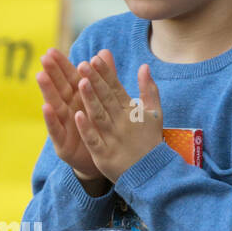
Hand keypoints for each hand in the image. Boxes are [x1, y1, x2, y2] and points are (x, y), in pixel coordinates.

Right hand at [36, 48, 105, 186]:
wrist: (104, 159)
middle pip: (59, 88)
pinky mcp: (62, 143)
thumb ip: (105, 77)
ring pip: (55, 105)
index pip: (69, 78)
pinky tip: (45, 107)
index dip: (61, 65)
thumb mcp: (105, 101)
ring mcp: (64, 125)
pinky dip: (51, 119)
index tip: (52, 50)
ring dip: (48, 91)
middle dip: (52, 73)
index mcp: (79, 98)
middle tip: (44, 58)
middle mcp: (69, 109)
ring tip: (41, 76)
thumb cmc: (101, 127)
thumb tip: (104, 51)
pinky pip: (56, 130)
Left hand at [75, 53, 163, 183]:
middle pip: (106, 99)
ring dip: (90, 99)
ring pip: (99, 116)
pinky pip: (94, 140)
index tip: (95, 57)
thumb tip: (144, 66)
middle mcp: (121, 122)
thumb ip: (149, 89)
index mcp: (130, 111)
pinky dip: (86, 129)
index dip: (105, 73)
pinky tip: (77, 116)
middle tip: (82, 64)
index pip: (116, 88)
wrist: (151, 173)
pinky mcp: (104, 155)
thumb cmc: (150, 140)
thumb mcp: (154, 113)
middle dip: (95, 81)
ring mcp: (112, 138)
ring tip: (80, 82)